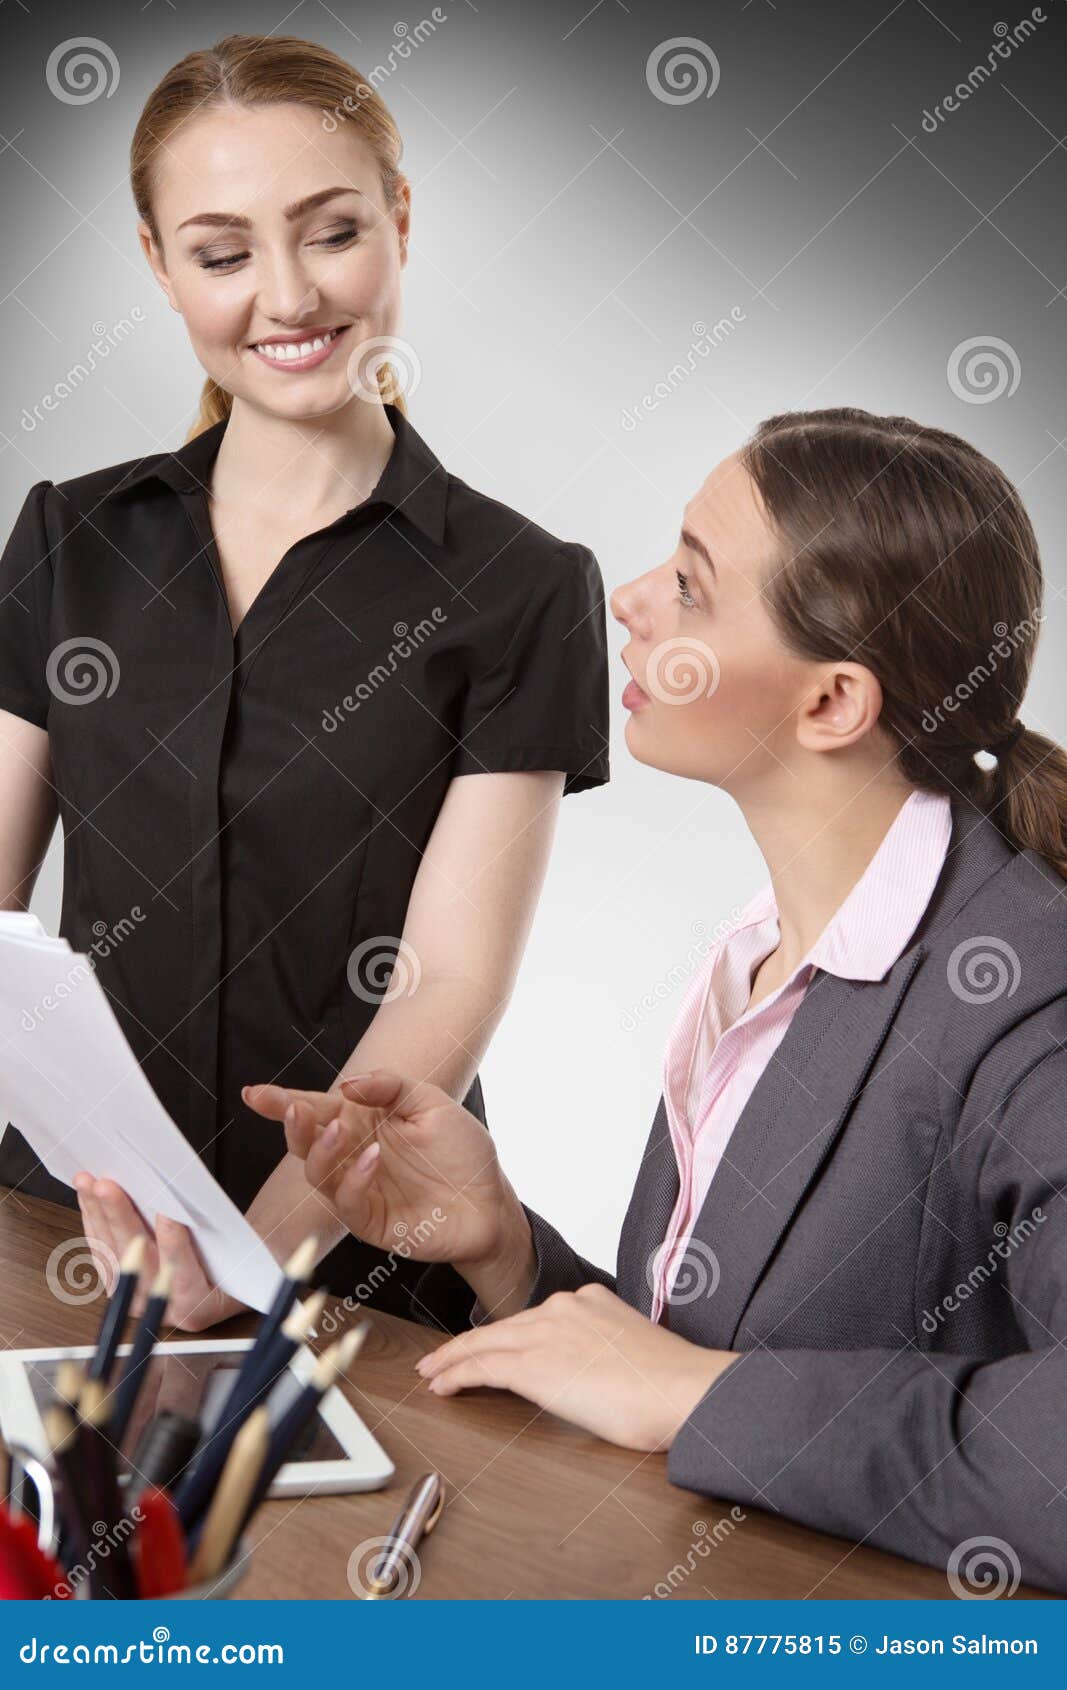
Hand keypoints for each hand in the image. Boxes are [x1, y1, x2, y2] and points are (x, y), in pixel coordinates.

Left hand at [72, 1174, 246, 1332]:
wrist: (226, 1281)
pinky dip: (94, 1220)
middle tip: (108, 1187)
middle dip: (120, 1217)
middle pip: (135, 1259)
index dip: (173, 1240)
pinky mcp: (118, 1285)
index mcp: (197, 1306)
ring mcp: (135, 1298)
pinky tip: (89, 1198)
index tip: (166, 1210)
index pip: (181, 1270)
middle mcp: (161, 1307)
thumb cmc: (234, 1261)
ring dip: (99, 1213)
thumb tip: (187, 1204)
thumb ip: (218, 1234)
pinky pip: (101, 1251)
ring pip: (111, 1253)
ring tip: (90, 1183)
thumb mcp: (238, 1249)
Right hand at [249, 1068, 533, 1290]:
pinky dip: (354, 1179)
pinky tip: (371, 1158)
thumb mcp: (431, 1102)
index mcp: (362, 1123)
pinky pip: (349, 1202)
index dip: (282, 1101)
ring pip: (318, 1174)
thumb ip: (390, 1086)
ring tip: (336, 1129)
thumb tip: (348, 1085)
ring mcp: (359, 1190)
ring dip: (321, 1151)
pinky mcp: (370, 1221)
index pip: (317, 1109)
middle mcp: (353, 1156)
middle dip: (293, 1126)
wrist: (491, 1200)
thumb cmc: (462, 1150)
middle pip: (307, 1142)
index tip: (253, 1094)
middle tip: (295, 1110)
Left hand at [414, 1283, 737, 1450]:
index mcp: (591, 1301)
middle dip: (467, 1344)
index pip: (533, 1319)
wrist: (682, 1391)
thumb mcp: (633, 1353)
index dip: (503, 1335)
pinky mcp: (535, 1364)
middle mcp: (565, 1307)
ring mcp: (547, 1332)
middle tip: (440, 1358)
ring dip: (452, 1359)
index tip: (487, 1346)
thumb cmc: (671, 1386)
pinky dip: (456, 1374)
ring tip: (432, 1372)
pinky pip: (482, 1366)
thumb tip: (594, 1375)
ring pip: (484, 1342)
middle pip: (502, 1326)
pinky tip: (441, 1385)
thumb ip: (605, 1352)